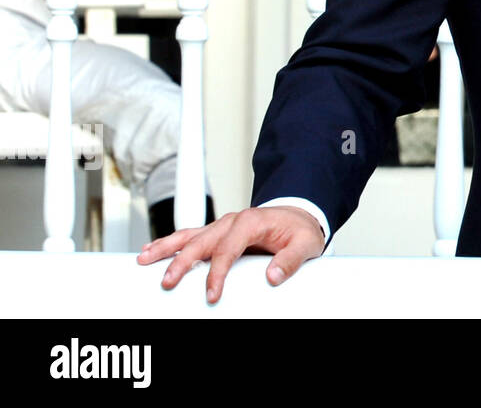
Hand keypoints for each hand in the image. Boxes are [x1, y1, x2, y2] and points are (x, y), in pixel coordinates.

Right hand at [136, 206, 325, 302]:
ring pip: (189, 235)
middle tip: (168, 281)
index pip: (229, 249)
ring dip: (166, 247)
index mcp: (251, 222)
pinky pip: (190, 235)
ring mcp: (222, 225)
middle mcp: (232, 221)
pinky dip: (171, 242)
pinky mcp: (217, 232)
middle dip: (183, 261)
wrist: (299, 216)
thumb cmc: (299, 230)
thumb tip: (273, 276)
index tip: (212, 294)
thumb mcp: (306, 244)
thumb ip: (291, 260)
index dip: (218, 273)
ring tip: (144, 258)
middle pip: (202, 241)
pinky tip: (153, 248)